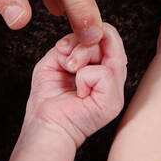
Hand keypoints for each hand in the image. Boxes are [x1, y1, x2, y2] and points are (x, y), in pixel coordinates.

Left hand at [24, 23, 127, 146]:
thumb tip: (82, 39)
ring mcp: (116, 91)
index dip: (85, 34)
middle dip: (83, 42)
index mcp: (102, 69)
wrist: (44, 127)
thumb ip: (70, 46)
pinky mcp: (113, 102)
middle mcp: (113, 79)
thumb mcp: (55, 61)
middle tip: (66, 61)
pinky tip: (78, 92)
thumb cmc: (47, 100)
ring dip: (82, 55)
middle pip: (111, 39)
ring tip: (70, 70)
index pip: (107, 37)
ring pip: (112, 53)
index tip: (63, 48)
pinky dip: (83, 77)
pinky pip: (103, 73)